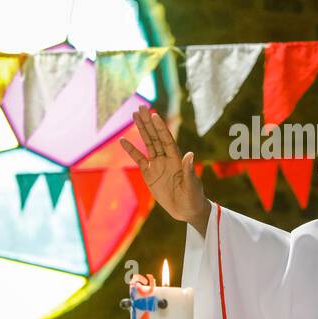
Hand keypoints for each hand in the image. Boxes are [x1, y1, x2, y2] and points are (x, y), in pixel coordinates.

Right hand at [120, 109, 211, 234]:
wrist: (187, 210)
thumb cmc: (193, 197)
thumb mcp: (192, 185)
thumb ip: (189, 170)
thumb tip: (190, 154)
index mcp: (176, 159)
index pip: (166, 140)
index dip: (160, 128)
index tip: (154, 115)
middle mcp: (166, 158)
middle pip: (155, 137)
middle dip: (148, 122)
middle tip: (141, 108)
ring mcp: (157, 165)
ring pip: (147, 143)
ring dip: (141, 130)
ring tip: (134, 115)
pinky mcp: (149, 174)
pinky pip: (139, 159)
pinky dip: (131, 150)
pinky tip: (123, 140)